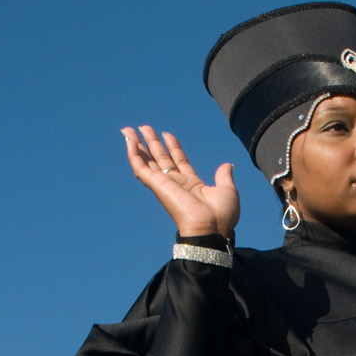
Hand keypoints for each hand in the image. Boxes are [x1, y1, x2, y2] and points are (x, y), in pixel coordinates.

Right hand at [123, 126, 239, 238]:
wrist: (211, 228)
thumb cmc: (221, 215)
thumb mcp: (227, 190)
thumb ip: (224, 176)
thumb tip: (227, 165)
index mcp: (191, 184)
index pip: (178, 161)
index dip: (173, 147)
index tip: (167, 134)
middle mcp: (176, 183)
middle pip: (160, 158)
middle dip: (152, 142)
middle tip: (143, 127)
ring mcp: (164, 184)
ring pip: (146, 161)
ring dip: (137, 145)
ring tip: (128, 129)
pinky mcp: (157, 185)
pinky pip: (140, 168)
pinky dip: (133, 154)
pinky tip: (129, 141)